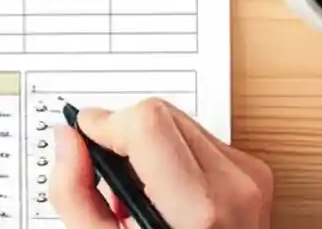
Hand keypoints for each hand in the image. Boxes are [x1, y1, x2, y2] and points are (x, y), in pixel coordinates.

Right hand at [52, 99, 272, 228]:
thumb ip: (76, 195)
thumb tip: (68, 141)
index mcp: (198, 209)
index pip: (146, 121)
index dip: (106, 124)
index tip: (87, 137)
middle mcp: (232, 184)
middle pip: (159, 114)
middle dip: (124, 137)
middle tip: (114, 181)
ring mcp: (248, 176)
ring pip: (178, 119)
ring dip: (149, 146)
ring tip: (142, 193)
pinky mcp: (253, 171)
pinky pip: (199, 137)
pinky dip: (173, 155)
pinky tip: (167, 192)